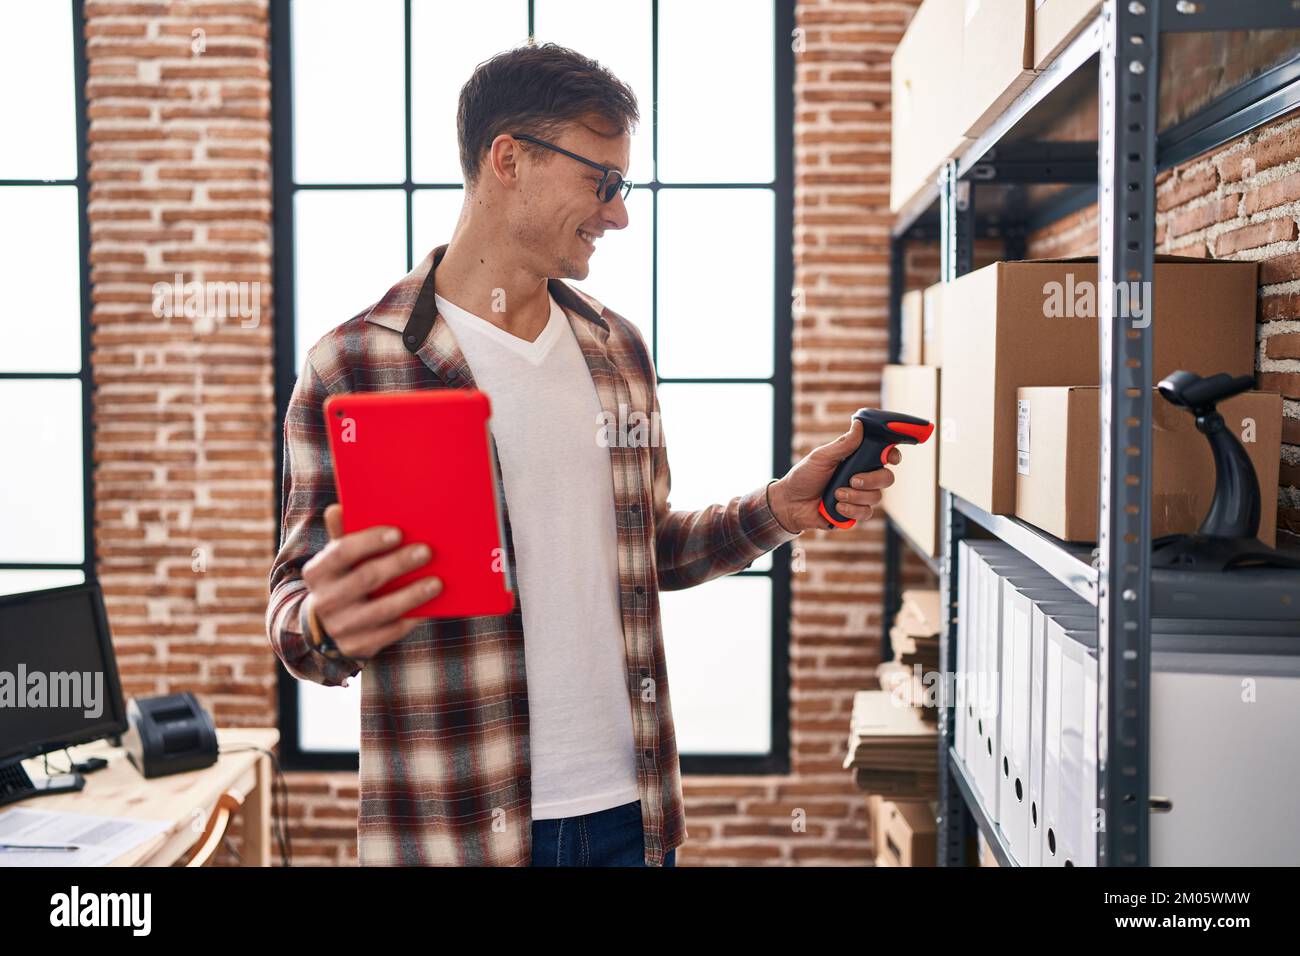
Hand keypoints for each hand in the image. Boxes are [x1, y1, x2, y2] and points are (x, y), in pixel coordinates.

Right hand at [300, 503, 440, 660]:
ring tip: (437, 582)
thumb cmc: (342, 580)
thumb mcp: (337, 559)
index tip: (398, 532)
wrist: (326, 627)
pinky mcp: (356, 647)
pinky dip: (411, 619)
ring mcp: (339, 627)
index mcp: (317, 572)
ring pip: (381, 610)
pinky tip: (429, 608)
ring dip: (412, 595)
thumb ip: (342, 535)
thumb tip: (337, 508)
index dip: (370, 541)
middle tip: (426, 551)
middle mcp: (324, 601)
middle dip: (398, 564)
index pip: (341, 552)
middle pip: (365, 578)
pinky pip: (389, 633)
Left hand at [767, 418, 899, 531]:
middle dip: (872, 479)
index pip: (884, 456)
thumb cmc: (804, 476)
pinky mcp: (854, 513)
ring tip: (836, 494)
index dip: (893, 456)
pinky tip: (837, 506)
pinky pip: (866, 513)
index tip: (890, 458)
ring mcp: (860, 496)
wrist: (790, 503)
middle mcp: (862, 478)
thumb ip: (843, 444)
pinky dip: (851, 509)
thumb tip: (859, 425)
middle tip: (853, 480)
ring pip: (876, 497)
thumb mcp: (822, 457)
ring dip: (855, 496)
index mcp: (857, 461)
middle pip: (887, 478)